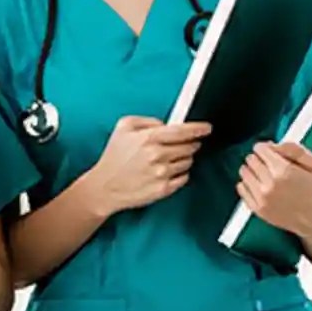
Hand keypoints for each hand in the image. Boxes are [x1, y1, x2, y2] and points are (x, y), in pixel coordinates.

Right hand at [86, 117, 211, 214]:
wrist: (105, 186)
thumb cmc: (114, 157)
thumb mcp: (123, 127)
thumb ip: (147, 120)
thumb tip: (167, 124)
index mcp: (148, 138)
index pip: (182, 131)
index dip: (198, 128)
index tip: (206, 128)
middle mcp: (157, 156)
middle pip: (189, 146)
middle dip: (189, 144)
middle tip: (180, 145)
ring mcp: (162, 174)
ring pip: (188, 162)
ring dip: (182, 159)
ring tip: (165, 160)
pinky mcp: (164, 189)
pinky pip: (184, 178)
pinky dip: (179, 174)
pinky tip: (165, 172)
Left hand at [237, 142, 311, 239]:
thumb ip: (293, 148)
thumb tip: (270, 144)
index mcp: (284, 171)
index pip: (259, 149)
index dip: (266, 148)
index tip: (270, 153)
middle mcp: (270, 184)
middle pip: (250, 159)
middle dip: (259, 159)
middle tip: (270, 166)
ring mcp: (262, 198)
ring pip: (244, 172)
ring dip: (252, 171)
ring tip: (265, 175)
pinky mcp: (257, 208)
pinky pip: (241, 188)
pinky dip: (247, 184)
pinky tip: (260, 186)